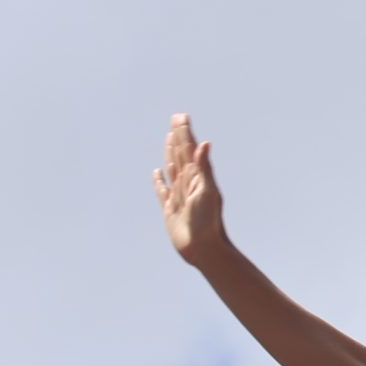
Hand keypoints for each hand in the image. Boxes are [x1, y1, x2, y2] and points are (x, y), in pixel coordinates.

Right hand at [152, 113, 225, 262]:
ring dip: (170, 152)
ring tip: (169, 138)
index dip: (184, 132)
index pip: (189, 149)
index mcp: (197, 176)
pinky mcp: (170, 209)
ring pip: (172, 168)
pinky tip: (157, 173)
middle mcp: (188, 183)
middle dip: (178, 136)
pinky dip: (159, 180)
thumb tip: (205, 143)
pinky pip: (163, 190)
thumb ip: (204, 167)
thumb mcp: (207, 192)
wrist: (203, 249)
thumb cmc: (208, 222)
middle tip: (176, 119)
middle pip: (180, 154)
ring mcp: (179, 195)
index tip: (181, 116)